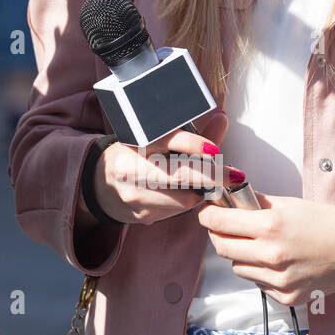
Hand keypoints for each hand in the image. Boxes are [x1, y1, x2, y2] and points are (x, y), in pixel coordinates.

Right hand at [86, 116, 236, 225]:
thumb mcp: (156, 139)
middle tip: (234, 176)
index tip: (215, 150)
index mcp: (135, 143)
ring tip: (200, 182)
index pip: (168, 141)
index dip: (194, 145)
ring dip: (199, 190)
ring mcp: (136, 196)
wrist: (100, 185)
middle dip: (212, 176)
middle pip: (180, 175)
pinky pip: (177, 211)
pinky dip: (186, 201)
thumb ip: (193, 134)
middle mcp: (132, 170)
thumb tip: (222, 119)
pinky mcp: (142, 215)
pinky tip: (180, 193)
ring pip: (183, 198)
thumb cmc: (134, 156)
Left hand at [197, 195, 334, 306]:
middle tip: (229, 228)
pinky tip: (281, 262)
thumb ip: (257, 204)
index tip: (207, 213)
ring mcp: (278, 280)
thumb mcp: (291, 204)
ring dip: (242, 256)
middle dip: (220, 235)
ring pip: (238, 267)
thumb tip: (230, 199)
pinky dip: (261, 272)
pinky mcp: (286, 297)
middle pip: (221, 248)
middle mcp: (271, 256)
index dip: (208, 216)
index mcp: (270, 227)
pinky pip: (258, 283)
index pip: (219, 223)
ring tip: (263, 246)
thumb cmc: (329, 222)